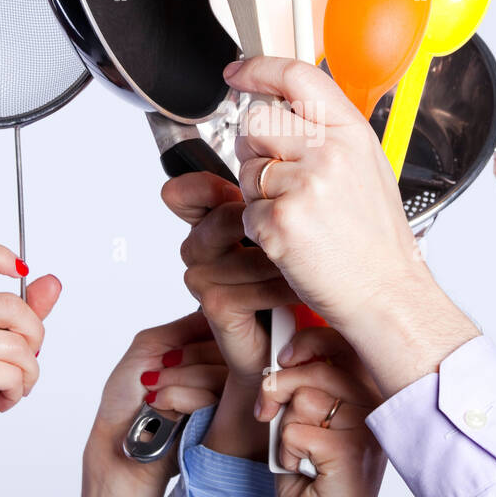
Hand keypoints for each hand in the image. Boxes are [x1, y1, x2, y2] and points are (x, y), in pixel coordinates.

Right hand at [0, 238, 57, 455]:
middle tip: (27, 360)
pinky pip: (14, 371)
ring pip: (18, 344)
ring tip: (12, 385)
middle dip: (34, 336)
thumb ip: (26, 310)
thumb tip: (52, 282)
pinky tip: (1, 398)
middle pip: (11, 304)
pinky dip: (19, 389)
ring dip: (29, 371)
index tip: (20, 270)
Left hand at [77, 311, 227, 496]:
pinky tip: (163, 408)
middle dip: (184, 359)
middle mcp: (216, 369)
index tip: (175, 347)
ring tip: (154, 398)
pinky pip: (215, 393)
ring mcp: (222, 394)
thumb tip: (216, 310)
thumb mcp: (148, 347)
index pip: (219, 325)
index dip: (201, 332)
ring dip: (179, 381)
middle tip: (154, 377)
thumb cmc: (125, 400)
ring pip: (220, 369)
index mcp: (199, 349)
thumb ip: (183, 326)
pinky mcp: (223, 419)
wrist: (119, 445)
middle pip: (223, 345)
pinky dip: (183, 397)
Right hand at [162, 172, 295, 387]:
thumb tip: (279, 159)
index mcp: (208, 221)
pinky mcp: (217, 306)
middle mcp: (198, 248)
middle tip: (302, 238)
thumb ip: (272, 194)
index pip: (185, 194)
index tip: (238, 194)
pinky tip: (303, 290)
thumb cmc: (290, 277)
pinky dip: (286, 288)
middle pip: (225, 217)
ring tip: (310, 267)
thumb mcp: (286, 226)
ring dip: (288, 260)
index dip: (202, 188)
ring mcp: (203, 279)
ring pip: (248, 252)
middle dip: (271, 229)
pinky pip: (255, 286)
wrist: (290, 337)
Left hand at [224, 57, 477, 398]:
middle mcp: (328, 151)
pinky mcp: (280, 220)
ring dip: (257, 191)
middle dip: (254, 148)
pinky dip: (260, 227)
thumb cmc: (374, 238)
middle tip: (280, 179)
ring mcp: (303, 185)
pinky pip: (244, 209)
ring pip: (245, 167)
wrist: (386, 292)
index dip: (259, 68)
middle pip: (256, 121)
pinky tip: (292, 239)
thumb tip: (279, 108)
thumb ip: (325, 132)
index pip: (297, 76)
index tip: (237, 72)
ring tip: (298, 214)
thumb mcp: (364, 167)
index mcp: (351, 132)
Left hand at [255, 328, 385, 496]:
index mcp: (368, 395)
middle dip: (279, 387)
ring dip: (285, 427)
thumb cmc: (319, 483)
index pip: (343, 344)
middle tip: (268, 410)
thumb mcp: (310, 424)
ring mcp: (364, 430)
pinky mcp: (348, 452)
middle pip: (316, 369)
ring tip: (299, 451)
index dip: (309, 342)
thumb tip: (280, 361)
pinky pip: (296, 430)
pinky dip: (288, 451)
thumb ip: (304, 391)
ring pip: (304, 398)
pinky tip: (303, 468)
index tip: (285, 358)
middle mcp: (373, 408)